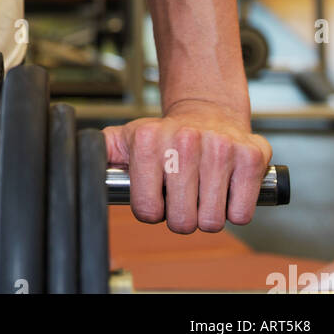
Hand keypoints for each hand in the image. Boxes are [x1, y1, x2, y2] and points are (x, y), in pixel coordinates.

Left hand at [103, 100, 271, 232]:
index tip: (157, 196)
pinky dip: (235, 209)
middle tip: (183, 195)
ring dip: (208, 214)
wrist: (207, 111)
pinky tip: (225, 187)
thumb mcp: (127, 139)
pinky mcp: (251, 156)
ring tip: (203, 190)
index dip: (152, 210)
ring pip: (212, 222)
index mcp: (148, 139)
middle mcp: (185, 140)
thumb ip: (103, 154)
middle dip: (181, 216)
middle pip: (182, 222)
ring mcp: (220, 147)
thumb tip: (83, 161)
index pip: (147, 211)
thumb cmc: (166, 136)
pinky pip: (241, 214)